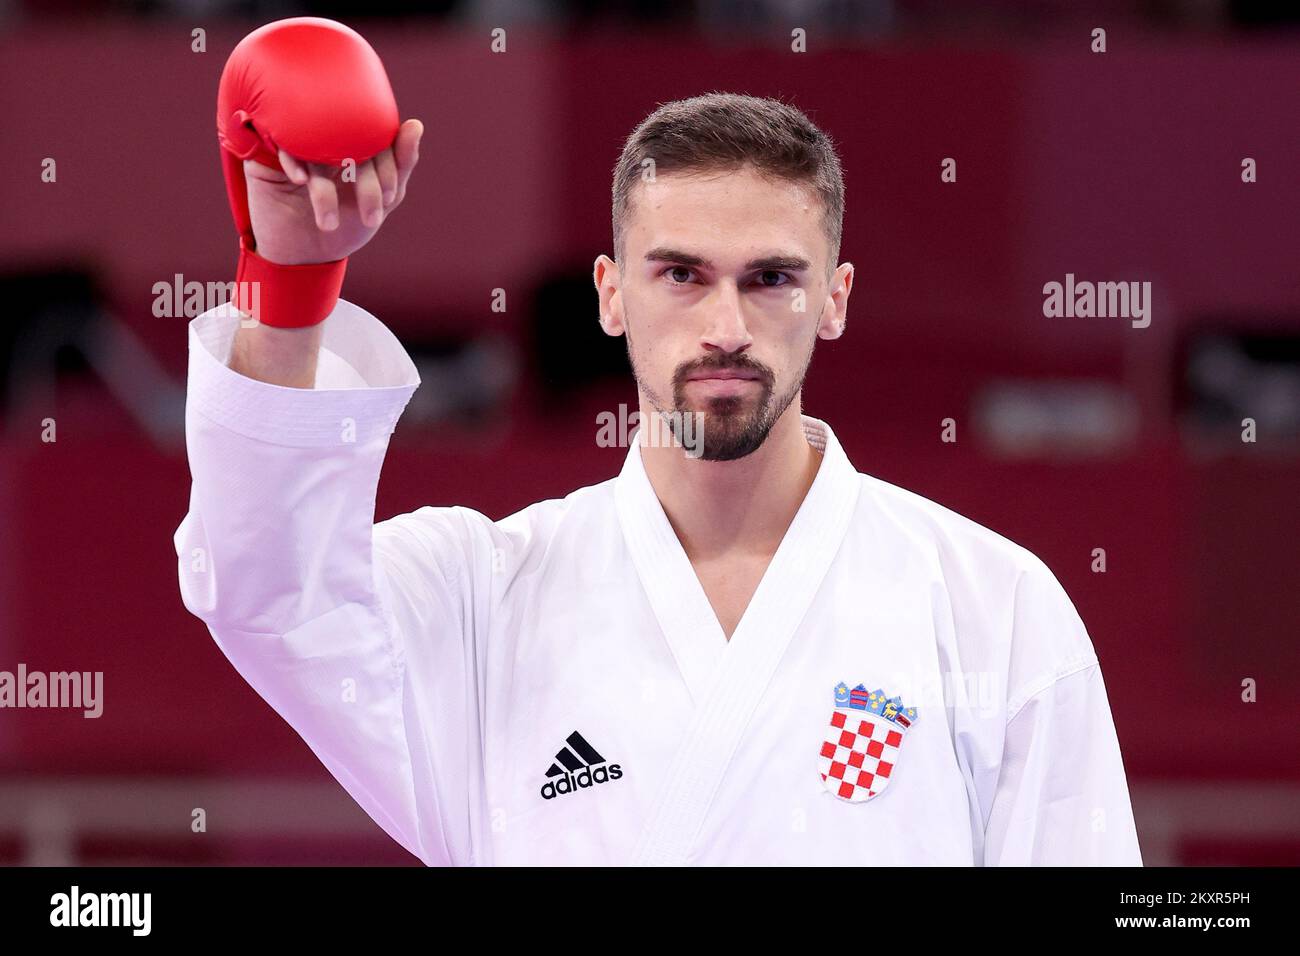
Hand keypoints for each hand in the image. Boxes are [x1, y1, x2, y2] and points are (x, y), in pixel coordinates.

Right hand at [244, 118, 422, 264]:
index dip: (388, 163)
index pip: (374, 134)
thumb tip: (416, 124)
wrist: (306, 256)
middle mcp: (325, 137)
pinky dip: (293, 161)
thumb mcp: (383, 200)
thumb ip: (401, 163)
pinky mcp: (266, 153)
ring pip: (313, 144)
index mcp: (353, 141)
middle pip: (348, 139)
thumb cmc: (348, 226)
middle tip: (372, 215)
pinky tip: (302, 182)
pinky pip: (279, 143)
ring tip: (331, 223)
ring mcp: (296, 143)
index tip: (390, 198)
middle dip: (365, 181)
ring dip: (325, 185)